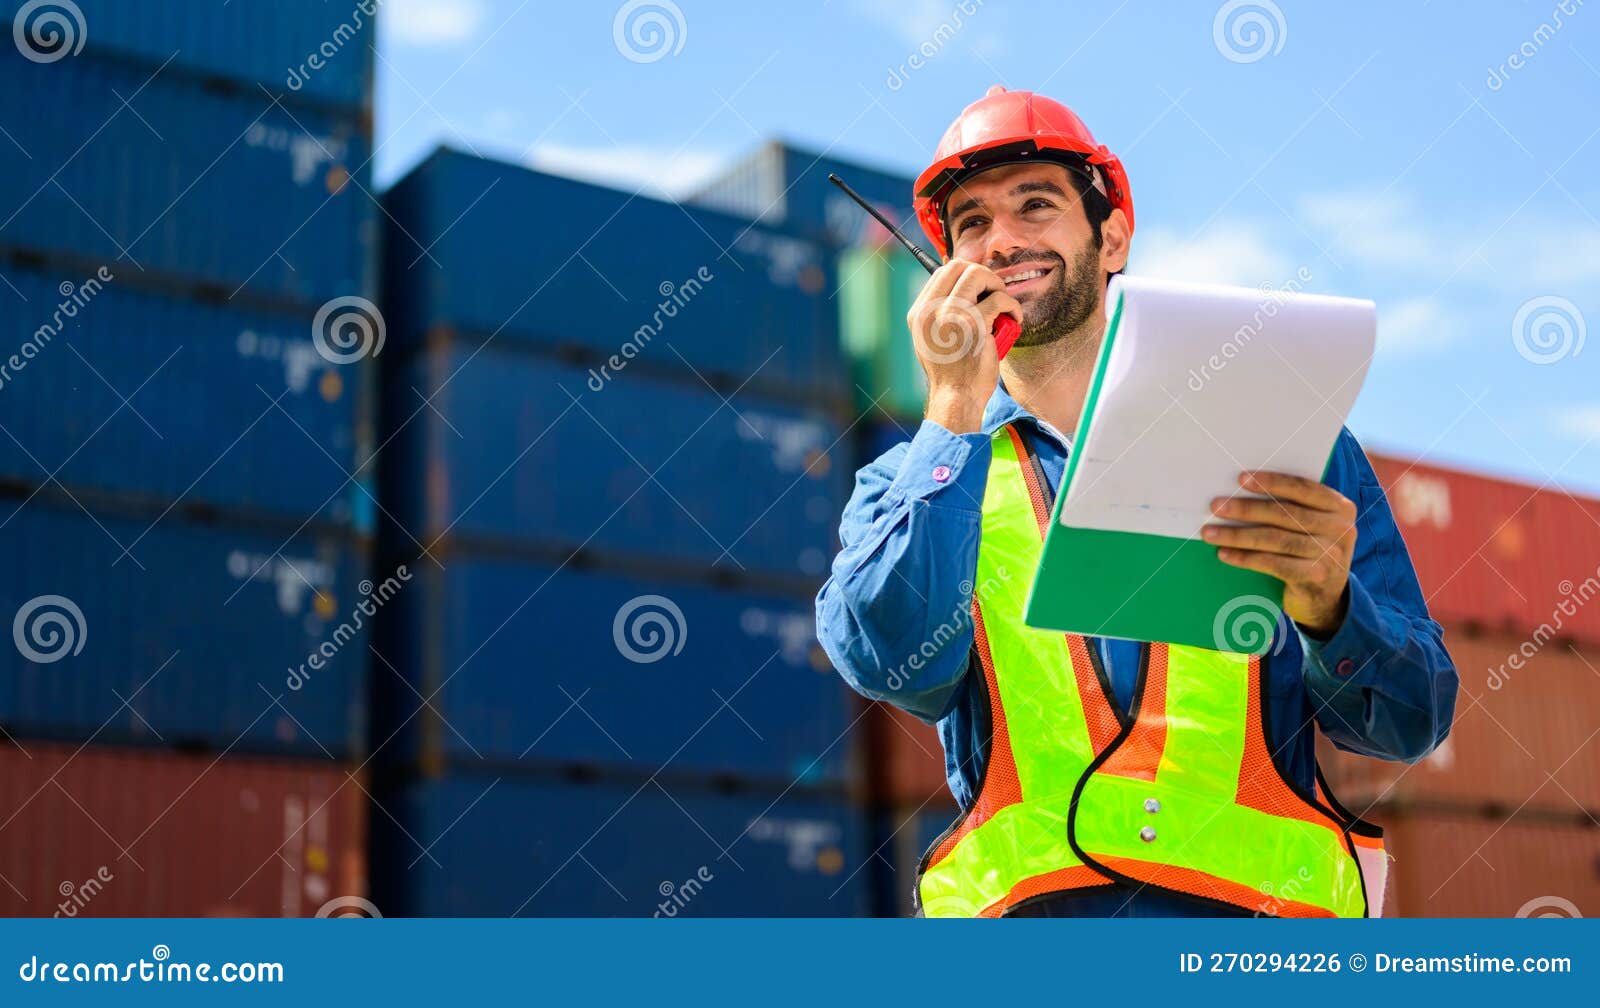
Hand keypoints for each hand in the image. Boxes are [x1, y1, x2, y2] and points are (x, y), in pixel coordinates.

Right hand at [906, 258, 1020, 433]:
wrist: (956, 398)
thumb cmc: (951, 372)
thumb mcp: (932, 339)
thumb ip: (939, 313)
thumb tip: (962, 286)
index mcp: (919, 313)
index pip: (942, 272)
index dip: (966, 275)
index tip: (980, 290)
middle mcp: (931, 310)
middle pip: (959, 266)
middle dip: (982, 275)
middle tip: (994, 293)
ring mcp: (951, 314)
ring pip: (979, 275)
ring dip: (997, 285)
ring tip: (1004, 304)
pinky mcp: (974, 323)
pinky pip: (999, 299)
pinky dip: (1012, 306)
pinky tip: (1014, 318)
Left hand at [1201, 471, 1356, 637]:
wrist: (1328, 599)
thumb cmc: (1310, 552)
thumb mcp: (1313, 527)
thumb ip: (1293, 507)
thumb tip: (1240, 490)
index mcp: (1341, 507)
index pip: (1302, 488)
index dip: (1271, 482)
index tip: (1240, 479)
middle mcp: (1341, 528)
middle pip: (1284, 513)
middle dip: (1246, 508)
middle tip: (1216, 506)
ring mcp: (1331, 554)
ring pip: (1275, 539)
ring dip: (1237, 535)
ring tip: (1209, 532)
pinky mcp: (1316, 577)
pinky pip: (1272, 563)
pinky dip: (1244, 558)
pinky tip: (1224, 554)